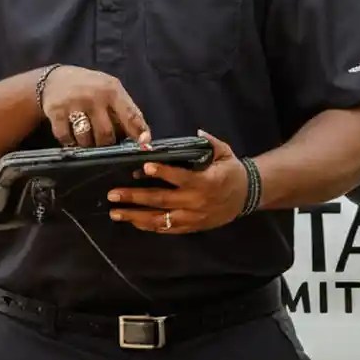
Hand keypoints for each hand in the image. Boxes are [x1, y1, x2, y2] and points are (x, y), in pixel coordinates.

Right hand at [39, 65, 151, 147]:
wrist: (55, 79)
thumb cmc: (90, 87)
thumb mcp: (111, 90)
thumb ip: (126, 110)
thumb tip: (143, 138)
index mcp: (112, 90)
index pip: (130, 114)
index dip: (138, 131)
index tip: (144, 144)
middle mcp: (94, 97)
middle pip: (106, 134)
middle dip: (107, 144)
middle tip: (104, 142)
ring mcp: (74, 104)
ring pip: (86, 139)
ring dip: (87, 144)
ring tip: (87, 137)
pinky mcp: (56, 112)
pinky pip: (66, 138)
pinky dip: (69, 142)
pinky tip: (71, 135)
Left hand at [107, 130, 247, 233]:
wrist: (246, 197)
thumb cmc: (232, 172)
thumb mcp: (226, 153)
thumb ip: (211, 143)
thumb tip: (198, 131)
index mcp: (205, 182)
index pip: (180, 177)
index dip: (162, 172)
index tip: (144, 167)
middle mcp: (195, 202)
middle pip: (161, 200)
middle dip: (135, 197)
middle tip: (113, 194)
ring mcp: (191, 217)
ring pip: (160, 219)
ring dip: (135, 216)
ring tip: (115, 212)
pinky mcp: (190, 227)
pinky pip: (166, 229)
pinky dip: (148, 226)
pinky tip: (132, 221)